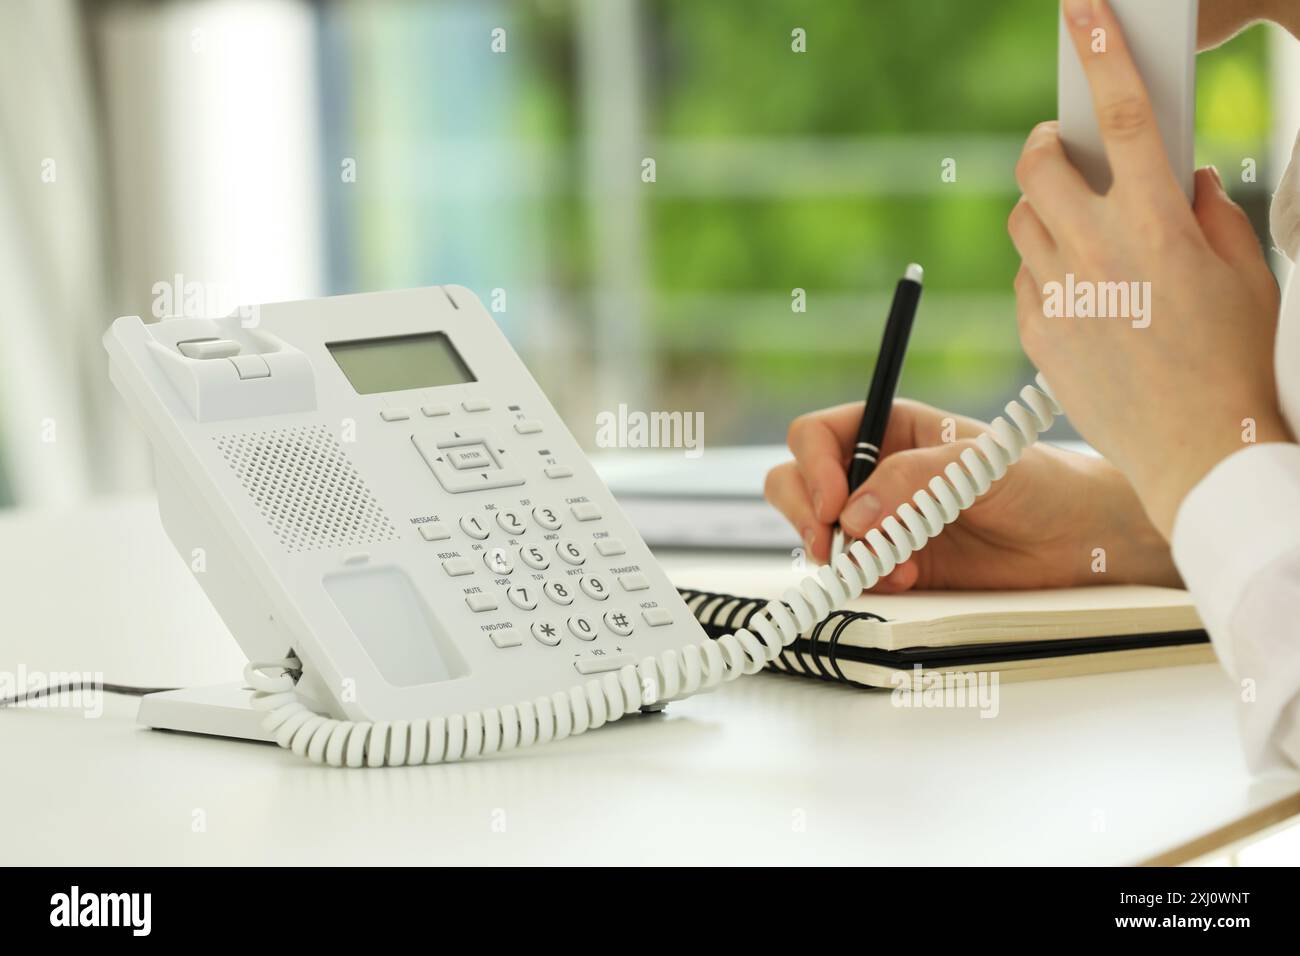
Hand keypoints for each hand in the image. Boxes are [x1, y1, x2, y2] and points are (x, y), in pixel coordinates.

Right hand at [764, 398, 1179, 591]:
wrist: (1077, 540)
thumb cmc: (1038, 482)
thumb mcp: (976, 463)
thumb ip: (912, 479)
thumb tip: (852, 516)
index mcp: (889, 430)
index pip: (817, 436)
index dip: (813, 467)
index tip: (833, 504)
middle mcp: (874, 474)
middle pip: (796, 482)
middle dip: (805, 514)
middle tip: (832, 544)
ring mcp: (879, 522)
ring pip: (814, 532)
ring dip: (841, 553)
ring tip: (888, 563)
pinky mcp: (892, 565)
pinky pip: (850, 574)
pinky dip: (867, 581)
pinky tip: (907, 577)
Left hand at [1009, 0, 1289, 537]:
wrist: (1200, 451)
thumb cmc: (1236, 360)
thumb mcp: (1246, 272)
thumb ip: (1209, 209)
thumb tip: (1181, 174)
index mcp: (1159, 221)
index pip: (1127, 113)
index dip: (1103, 51)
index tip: (1082, 12)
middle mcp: (1098, 249)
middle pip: (1038, 164)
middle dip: (1048, 145)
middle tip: (1065, 149)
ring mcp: (1058, 293)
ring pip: (1021, 221)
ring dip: (1044, 211)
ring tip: (1081, 230)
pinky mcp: (1035, 332)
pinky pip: (1024, 279)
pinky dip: (1045, 270)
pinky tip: (1082, 293)